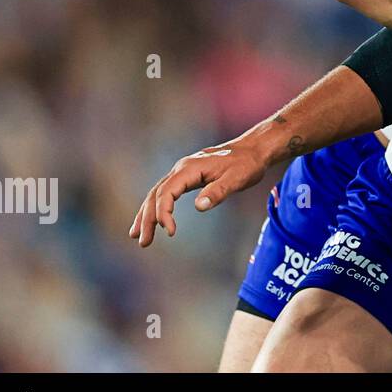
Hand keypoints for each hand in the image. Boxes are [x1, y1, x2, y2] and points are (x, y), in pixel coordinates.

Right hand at [128, 132, 273, 246]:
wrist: (253, 149)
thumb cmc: (247, 164)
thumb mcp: (237, 178)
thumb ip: (218, 191)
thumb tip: (199, 206)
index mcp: (190, 168)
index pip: (167, 192)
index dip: (163, 213)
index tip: (170, 232)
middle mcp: (181, 168)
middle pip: (156, 194)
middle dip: (147, 218)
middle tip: (143, 242)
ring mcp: (183, 171)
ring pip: (157, 193)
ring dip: (147, 214)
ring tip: (138, 236)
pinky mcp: (188, 176)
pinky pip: (166, 192)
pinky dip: (157, 206)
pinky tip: (153, 220)